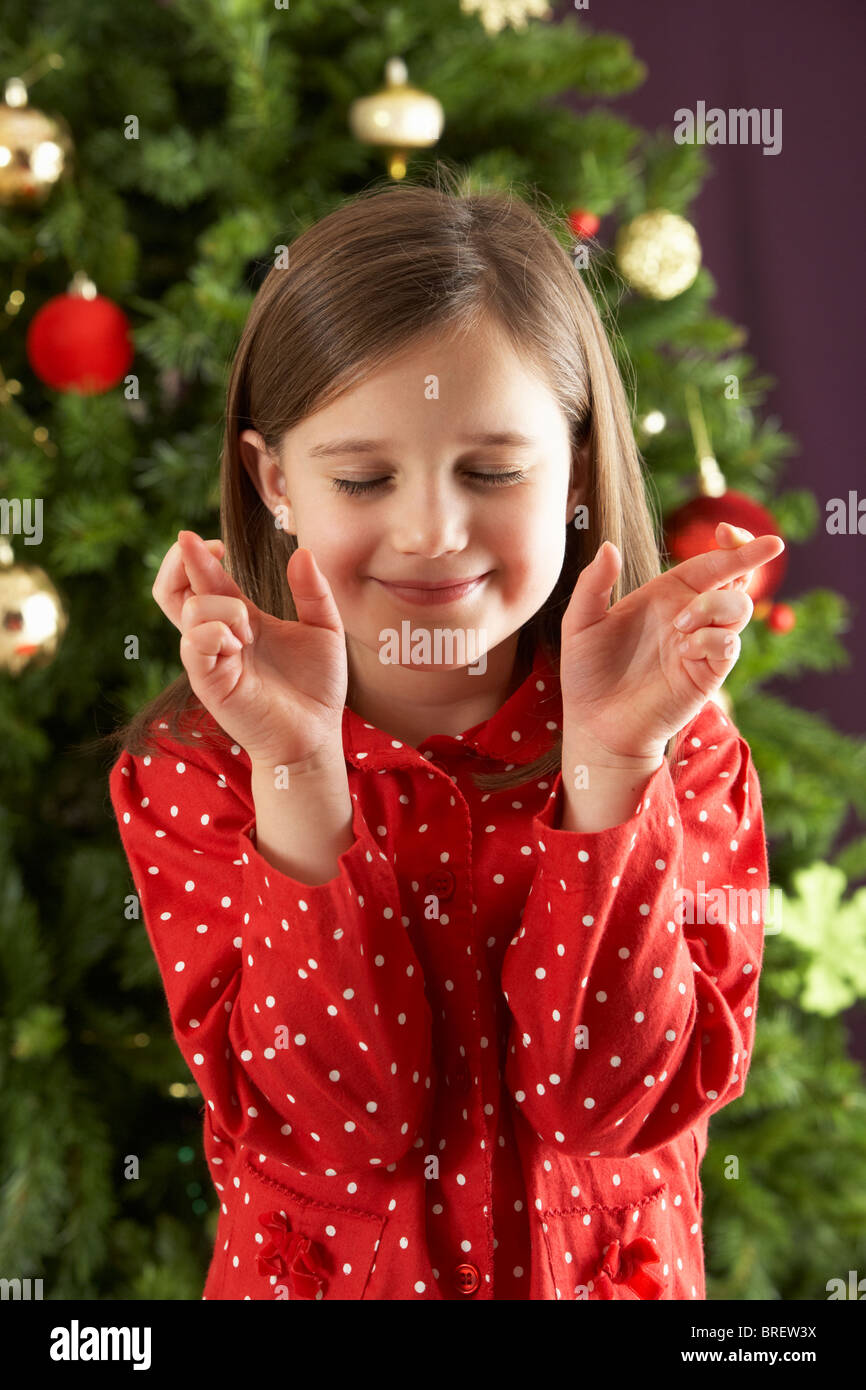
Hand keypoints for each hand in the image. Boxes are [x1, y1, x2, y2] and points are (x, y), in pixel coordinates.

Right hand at [151, 530, 346, 768]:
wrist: (317, 735)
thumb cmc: (317, 687)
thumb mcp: (325, 629)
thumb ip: (313, 590)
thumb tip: (303, 552)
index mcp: (241, 618)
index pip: (203, 579)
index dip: (200, 555)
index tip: (219, 544)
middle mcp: (219, 636)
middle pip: (173, 590)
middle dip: (181, 561)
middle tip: (206, 549)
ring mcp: (211, 659)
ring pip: (189, 610)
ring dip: (221, 605)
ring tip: (248, 629)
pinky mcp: (210, 683)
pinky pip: (193, 644)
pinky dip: (214, 632)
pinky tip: (239, 643)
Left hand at [559, 521, 784, 760]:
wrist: (593, 724)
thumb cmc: (587, 674)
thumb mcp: (581, 623)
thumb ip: (593, 584)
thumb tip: (610, 546)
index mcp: (664, 597)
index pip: (706, 564)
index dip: (727, 545)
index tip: (728, 530)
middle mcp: (689, 617)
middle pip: (735, 579)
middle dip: (749, 558)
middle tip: (767, 545)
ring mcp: (701, 645)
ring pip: (739, 607)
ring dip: (714, 604)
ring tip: (680, 623)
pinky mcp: (707, 673)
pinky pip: (728, 643)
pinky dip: (711, 637)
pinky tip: (684, 648)